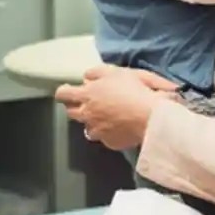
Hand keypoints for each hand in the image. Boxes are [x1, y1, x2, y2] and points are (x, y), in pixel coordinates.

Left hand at [55, 67, 177, 150]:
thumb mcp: (115, 72)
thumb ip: (96, 73)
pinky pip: (105, 138)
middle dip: (76, 107)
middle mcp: (88, 115)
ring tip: (106, 117)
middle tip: (87, 102)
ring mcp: (98, 131)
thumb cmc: (135, 90)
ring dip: (93, 122)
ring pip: (87, 128)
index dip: (64, 92)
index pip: (63, 94)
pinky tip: (120, 127)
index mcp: (87, 95)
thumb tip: (86, 78)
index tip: (67, 91)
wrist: (151, 116)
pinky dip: (109, 133)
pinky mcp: (110, 143)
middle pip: (71, 113)